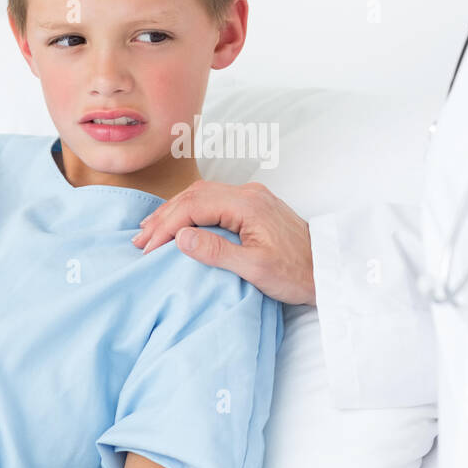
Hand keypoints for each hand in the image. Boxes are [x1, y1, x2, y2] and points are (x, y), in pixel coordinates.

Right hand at [129, 180, 315, 305]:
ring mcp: (251, 198)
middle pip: (195, 195)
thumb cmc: (297, 273)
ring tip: (150, 231)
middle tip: (140, 240)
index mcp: (248, 204)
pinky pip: (213, 201)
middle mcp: (248, 194)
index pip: (195, 206)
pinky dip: (190, 212)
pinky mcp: (253, 207)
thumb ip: (217, 251)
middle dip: (164, 216)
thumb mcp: (256, 268)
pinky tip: (179, 224)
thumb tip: (181, 237)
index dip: (168, 226)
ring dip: (175, 212)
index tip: (148, 247)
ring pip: (202, 196)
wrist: (327, 270)